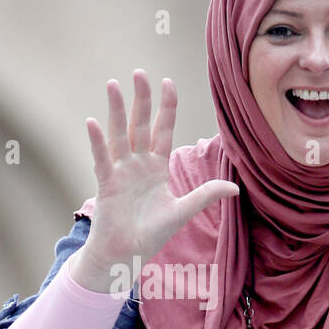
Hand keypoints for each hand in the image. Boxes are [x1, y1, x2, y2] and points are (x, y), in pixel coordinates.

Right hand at [72, 69, 239, 290]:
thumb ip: (205, 195)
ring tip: (113, 85)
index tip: (167, 82)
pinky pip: (102, 159)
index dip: (166, 107)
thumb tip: (236, 188)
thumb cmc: (150, 234)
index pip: (163, 129)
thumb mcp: (182, 212)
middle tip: (140, 73)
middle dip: (141, 99)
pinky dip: (97, 141)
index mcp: (156, 167)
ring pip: (119, 134)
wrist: (126, 255)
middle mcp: (137, 164)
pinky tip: (92, 122)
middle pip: (139, 124)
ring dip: (116, 110)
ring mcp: (120, 172)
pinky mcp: (106, 184)